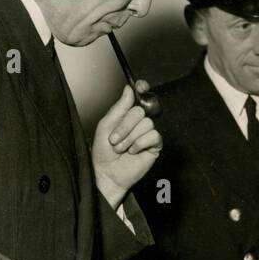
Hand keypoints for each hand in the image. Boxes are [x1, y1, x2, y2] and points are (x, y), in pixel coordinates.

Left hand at [92, 83, 162, 207]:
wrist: (107, 173)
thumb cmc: (103, 152)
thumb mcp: (106, 125)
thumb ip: (119, 107)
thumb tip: (129, 89)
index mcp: (127, 114)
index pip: (139, 97)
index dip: (142, 89)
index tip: (141, 86)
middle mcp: (138, 122)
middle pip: (140, 111)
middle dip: (124, 126)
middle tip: (114, 139)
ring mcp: (147, 134)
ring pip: (146, 124)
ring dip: (130, 137)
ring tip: (122, 148)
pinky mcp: (155, 146)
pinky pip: (153, 136)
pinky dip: (140, 144)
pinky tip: (133, 152)